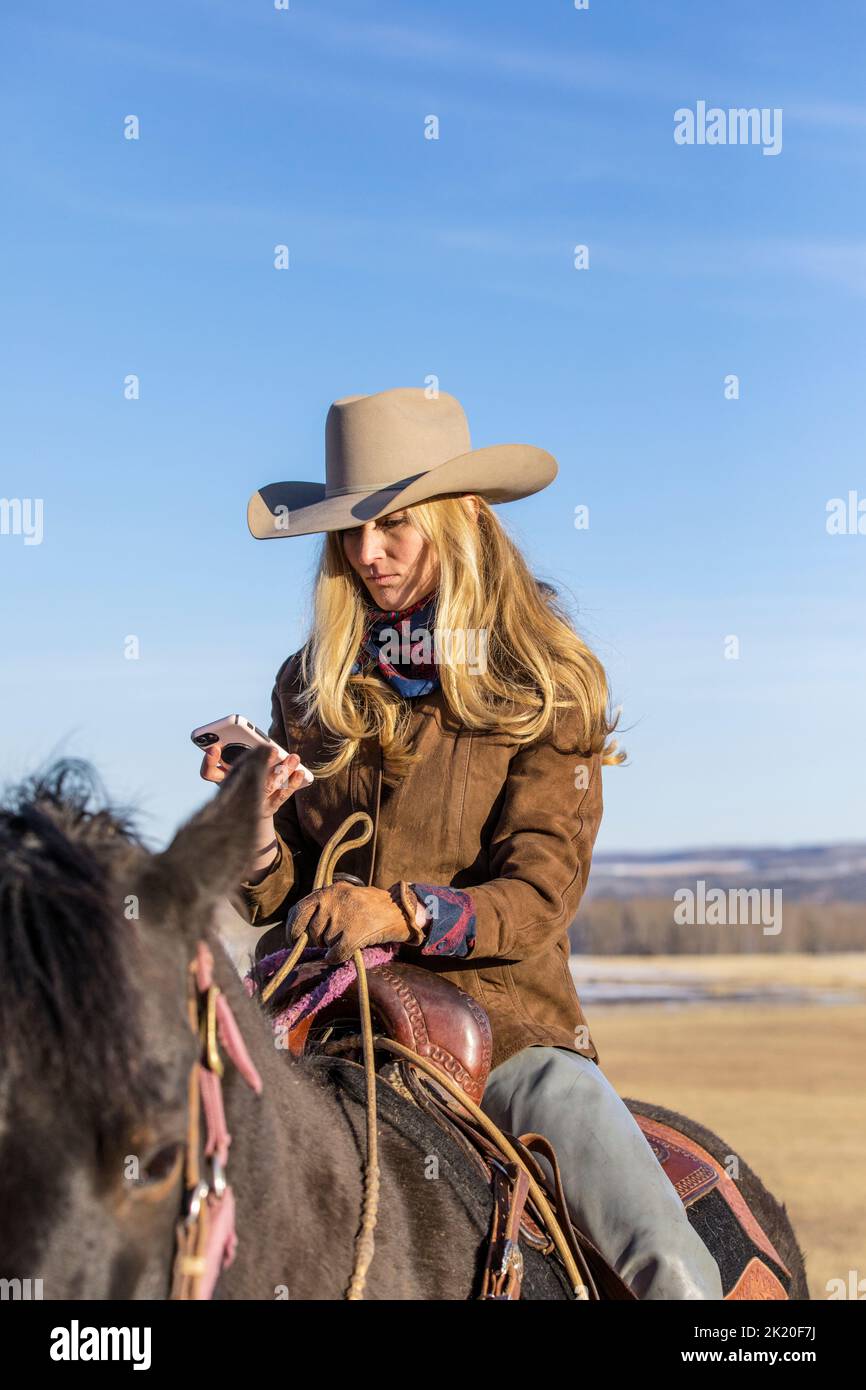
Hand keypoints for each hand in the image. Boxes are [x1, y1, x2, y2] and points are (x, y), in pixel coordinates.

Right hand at [200, 743, 307, 819]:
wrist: (247, 813)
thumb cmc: (242, 780)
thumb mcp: (235, 768)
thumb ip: (238, 755)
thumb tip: (260, 745)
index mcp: (221, 782)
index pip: (209, 772)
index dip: (210, 760)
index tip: (215, 748)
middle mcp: (234, 795)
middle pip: (243, 780)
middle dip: (258, 762)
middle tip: (271, 748)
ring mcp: (251, 806)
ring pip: (266, 788)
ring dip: (282, 771)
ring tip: (293, 758)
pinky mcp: (268, 809)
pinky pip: (281, 797)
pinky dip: (291, 784)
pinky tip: (299, 773)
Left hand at [286, 881, 427, 963]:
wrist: (399, 910)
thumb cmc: (370, 905)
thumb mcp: (345, 894)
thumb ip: (323, 904)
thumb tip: (299, 928)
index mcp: (328, 891)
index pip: (298, 911)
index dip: (292, 928)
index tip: (293, 939)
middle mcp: (332, 902)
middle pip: (312, 932)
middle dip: (319, 939)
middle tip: (333, 937)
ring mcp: (342, 918)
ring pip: (324, 944)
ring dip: (333, 945)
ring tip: (349, 935)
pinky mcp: (353, 934)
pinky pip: (335, 954)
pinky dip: (337, 957)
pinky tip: (344, 952)